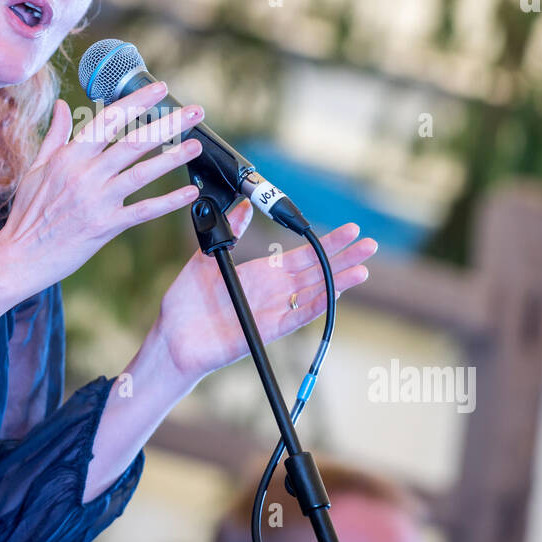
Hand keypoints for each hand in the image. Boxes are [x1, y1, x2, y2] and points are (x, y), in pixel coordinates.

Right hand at [0, 81, 206, 302]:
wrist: (19, 256)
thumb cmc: (27, 213)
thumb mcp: (36, 168)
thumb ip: (55, 135)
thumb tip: (64, 105)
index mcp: (69, 156)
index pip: (108, 119)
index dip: (137, 101)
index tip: (160, 89)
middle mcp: (85, 174)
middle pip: (133, 141)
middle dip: (167, 123)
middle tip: (195, 111)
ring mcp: (96, 201)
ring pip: (142, 172)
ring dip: (173, 157)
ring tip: (197, 145)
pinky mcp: (105, 227)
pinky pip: (143, 211)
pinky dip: (168, 201)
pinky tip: (190, 193)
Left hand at [151, 200, 377, 384]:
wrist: (171, 336)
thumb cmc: (187, 302)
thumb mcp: (207, 257)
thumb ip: (229, 231)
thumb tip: (245, 205)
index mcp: (261, 275)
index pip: (301, 256)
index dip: (324, 244)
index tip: (348, 230)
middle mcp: (272, 293)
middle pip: (315, 272)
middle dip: (342, 258)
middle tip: (369, 244)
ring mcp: (271, 312)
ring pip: (312, 294)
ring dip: (337, 282)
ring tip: (363, 269)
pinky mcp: (264, 331)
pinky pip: (296, 317)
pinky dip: (315, 305)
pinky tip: (334, 294)